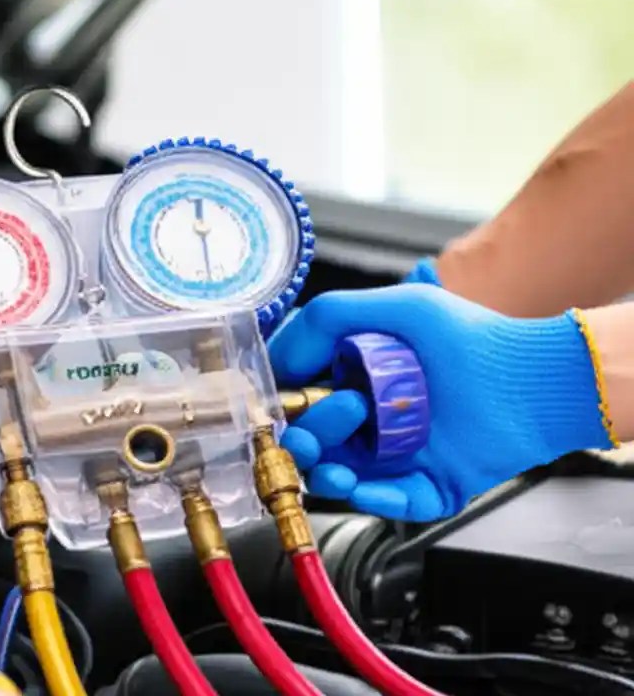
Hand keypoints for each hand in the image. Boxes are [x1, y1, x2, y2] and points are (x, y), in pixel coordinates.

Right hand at [271, 285, 611, 520]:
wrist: (533, 381)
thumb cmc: (475, 340)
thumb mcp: (398, 307)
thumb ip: (327, 316)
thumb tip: (277, 354)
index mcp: (357, 379)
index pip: (300, 398)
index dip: (285, 404)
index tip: (276, 404)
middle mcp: (372, 420)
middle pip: (313, 443)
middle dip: (308, 436)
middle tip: (342, 412)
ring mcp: (397, 455)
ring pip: (340, 478)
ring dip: (328, 474)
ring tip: (340, 464)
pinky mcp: (425, 487)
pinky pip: (389, 502)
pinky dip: (375, 498)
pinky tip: (369, 486)